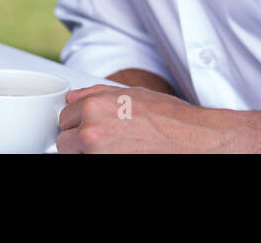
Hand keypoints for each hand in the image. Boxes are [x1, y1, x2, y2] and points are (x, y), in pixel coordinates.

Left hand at [56, 84, 251, 152]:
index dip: (78, 120)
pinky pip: (91, 164)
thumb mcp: (131, 93)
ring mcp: (99, 155)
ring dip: (89, 153)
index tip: (89, 125)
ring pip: (77, 156)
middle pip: (65, 140)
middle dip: (79, 139)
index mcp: (94, 106)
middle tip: (105, 139)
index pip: (64, 116)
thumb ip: (95, 94)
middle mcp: (92, 131)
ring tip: (118, 147)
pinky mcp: (107, 167)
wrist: (195, 140)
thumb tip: (74, 97)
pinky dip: (101, 160)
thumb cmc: (169, 118)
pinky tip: (123, 154)